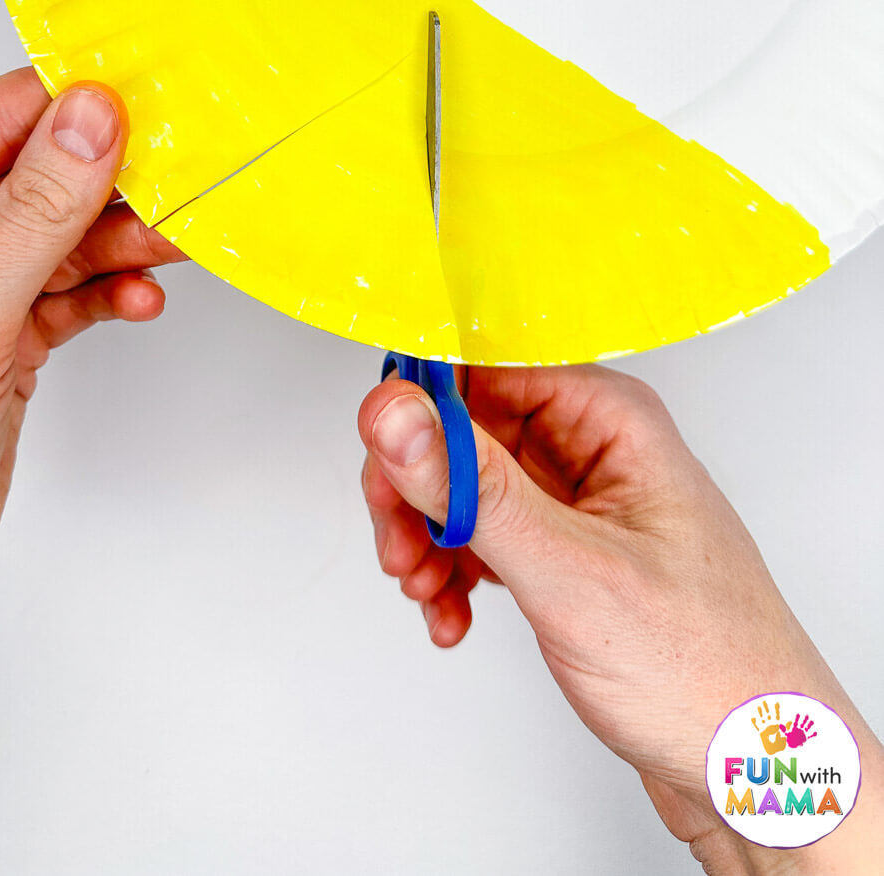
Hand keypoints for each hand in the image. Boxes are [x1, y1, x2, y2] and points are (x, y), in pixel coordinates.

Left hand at [0, 68, 183, 872]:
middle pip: (25, 178)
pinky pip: (60, 295)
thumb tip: (90, 121)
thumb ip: (35, 214)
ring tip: (175, 242)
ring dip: (116, 240)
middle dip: (105, 182)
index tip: (147, 98)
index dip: (65, 108)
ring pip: (52, 237)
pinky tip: (136, 299)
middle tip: (181, 179)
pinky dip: (103, 294)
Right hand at [359, 364, 883, 873]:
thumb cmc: (703, 670)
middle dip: (419, 487)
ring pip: (465, 485)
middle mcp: (594, 447)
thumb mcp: (570, 572)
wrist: (756, 773)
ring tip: (426, 590)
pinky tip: (452, 615)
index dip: (423, 400)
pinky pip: (483, 534)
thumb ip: (475, 490)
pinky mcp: (566, 550)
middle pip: (464, 427)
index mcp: (611, 419)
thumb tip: (398, 414)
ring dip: (429, 536)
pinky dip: (453, 571)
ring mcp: (579, 501)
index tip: (382, 447)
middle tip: (400, 541)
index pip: (489, 363)